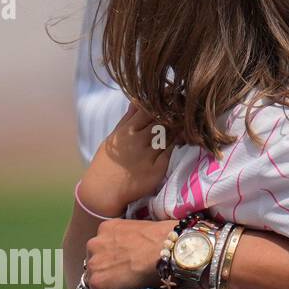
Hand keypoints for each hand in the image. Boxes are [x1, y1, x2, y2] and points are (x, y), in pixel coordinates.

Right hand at [79, 101, 172, 216]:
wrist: (103, 191)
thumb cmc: (108, 163)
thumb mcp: (114, 138)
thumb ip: (127, 120)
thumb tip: (136, 100)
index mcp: (126, 131)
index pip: (148, 110)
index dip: (161, 102)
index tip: (171, 97)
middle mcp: (137, 141)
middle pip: (162, 120)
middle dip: (174, 113)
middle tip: (183, 108)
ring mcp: (148, 155)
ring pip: (170, 134)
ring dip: (178, 127)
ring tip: (185, 122)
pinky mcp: (158, 169)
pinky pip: (171, 151)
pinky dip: (178, 143)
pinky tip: (182, 139)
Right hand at [85, 217, 174, 288]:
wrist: (172, 245)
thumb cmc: (159, 270)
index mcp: (98, 283)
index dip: (105, 286)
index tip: (114, 282)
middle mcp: (92, 264)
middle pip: (94, 268)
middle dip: (105, 268)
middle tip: (124, 264)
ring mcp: (96, 243)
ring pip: (97, 250)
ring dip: (107, 250)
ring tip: (128, 249)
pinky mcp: (105, 227)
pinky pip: (105, 232)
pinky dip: (113, 234)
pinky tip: (129, 236)